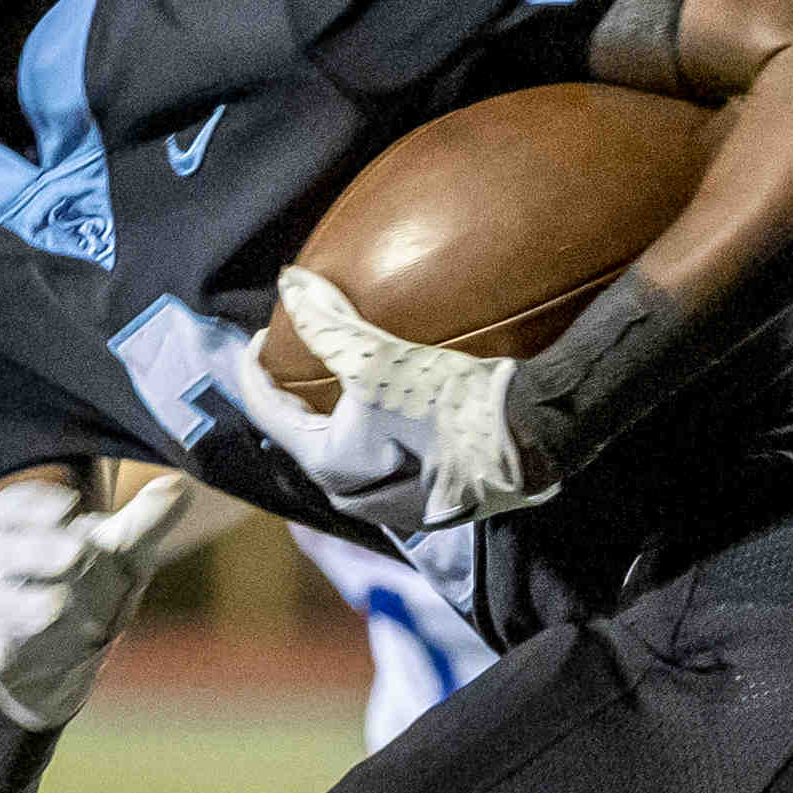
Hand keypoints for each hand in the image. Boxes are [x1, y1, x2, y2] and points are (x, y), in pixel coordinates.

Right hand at [0, 474, 194, 729]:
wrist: (67, 657)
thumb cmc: (90, 587)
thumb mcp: (121, 554)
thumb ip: (145, 521)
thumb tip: (181, 485)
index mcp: (24, 533)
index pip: (11, 508)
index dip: (34, 503)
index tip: (69, 505)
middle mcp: (2, 568)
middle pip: (7, 552)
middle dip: (41, 551)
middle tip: (79, 553)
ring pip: (2, 603)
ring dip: (30, 605)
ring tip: (60, 606)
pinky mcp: (0, 655)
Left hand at [269, 269, 547, 524]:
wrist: (537, 431)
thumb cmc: (452, 397)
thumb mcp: (380, 355)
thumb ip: (328, 324)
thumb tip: (289, 285)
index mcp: (331, 466)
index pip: (269, 414)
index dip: (255, 371)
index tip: (260, 335)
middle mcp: (356, 496)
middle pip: (305, 443)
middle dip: (294, 403)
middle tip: (293, 361)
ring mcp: (396, 508)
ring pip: (344, 460)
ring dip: (333, 424)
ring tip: (335, 385)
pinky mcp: (433, 505)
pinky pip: (382, 467)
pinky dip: (370, 437)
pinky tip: (386, 412)